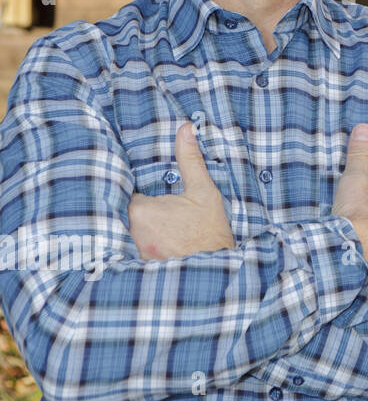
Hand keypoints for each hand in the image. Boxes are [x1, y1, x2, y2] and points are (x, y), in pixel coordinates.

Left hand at [129, 123, 235, 259]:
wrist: (216, 271)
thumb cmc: (210, 231)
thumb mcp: (204, 192)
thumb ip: (190, 160)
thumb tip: (186, 129)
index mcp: (141, 210)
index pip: (123, 192)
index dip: (134, 191)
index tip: (147, 193)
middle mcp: (128, 232)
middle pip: (118, 213)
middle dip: (131, 210)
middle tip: (152, 211)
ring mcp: (129, 252)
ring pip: (120, 232)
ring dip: (128, 228)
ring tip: (151, 227)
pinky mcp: (133, 268)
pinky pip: (124, 251)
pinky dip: (130, 247)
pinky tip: (149, 245)